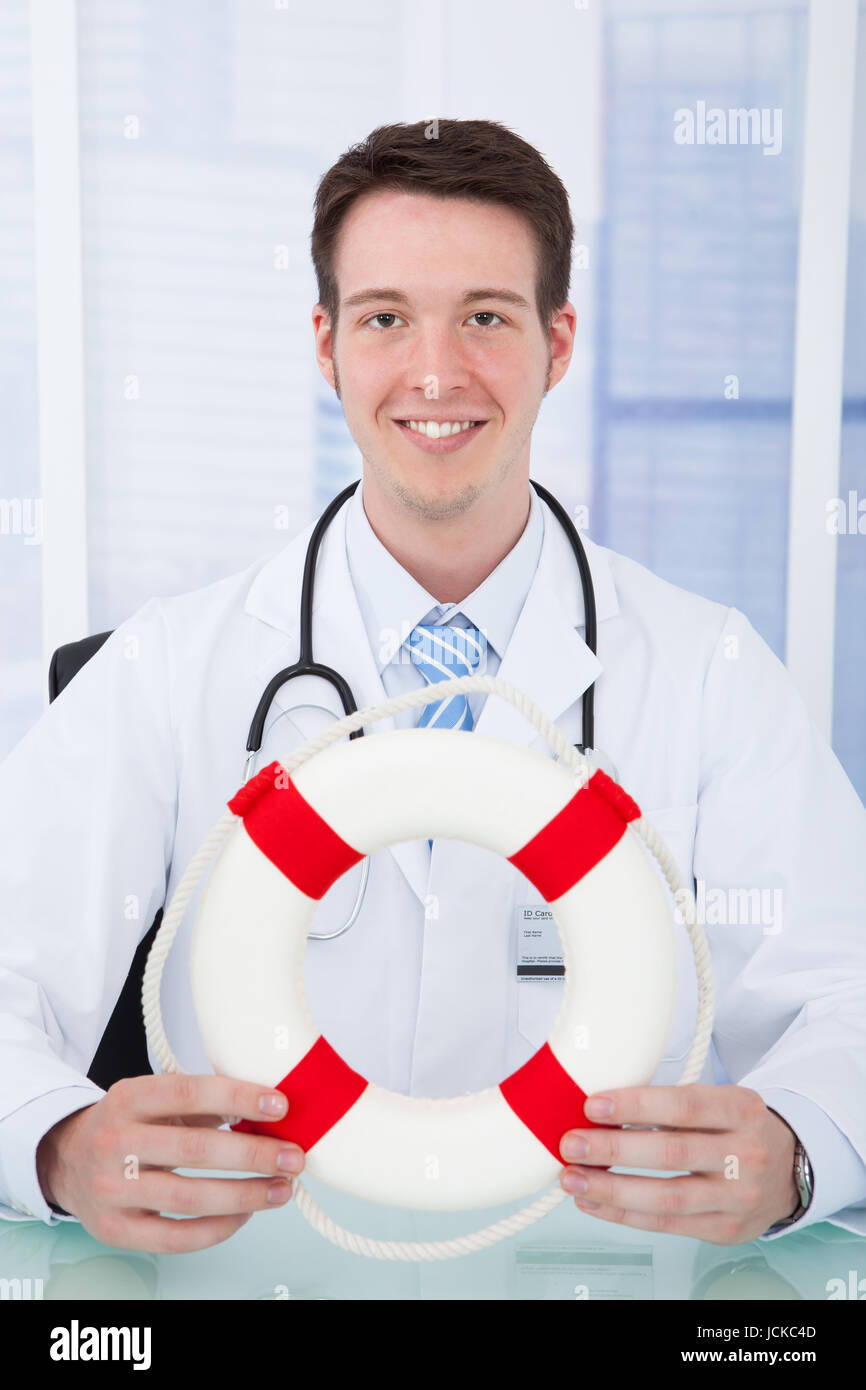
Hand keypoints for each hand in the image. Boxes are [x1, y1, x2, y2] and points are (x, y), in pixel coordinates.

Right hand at [35, 1074, 304, 1252]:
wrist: (68, 1159)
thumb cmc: (128, 1125)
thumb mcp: (155, 1099)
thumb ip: (205, 1103)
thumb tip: (269, 1113)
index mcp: (127, 1098)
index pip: (188, 1092)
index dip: (238, 1098)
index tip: (280, 1105)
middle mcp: (114, 1141)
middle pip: (194, 1149)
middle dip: (254, 1154)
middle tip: (293, 1156)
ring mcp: (110, 1189)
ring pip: (189, 1197)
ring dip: (246, 1195)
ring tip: (282, 1189)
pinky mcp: (114, 1229)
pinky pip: (175, 1237)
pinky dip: (218, 1228)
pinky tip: (245, 1215)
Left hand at [558, 1084, 799, 1243]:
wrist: (788, 1169)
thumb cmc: (736, 1129)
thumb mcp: (719, 1101)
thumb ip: (671, 1104)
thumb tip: (601, 1110)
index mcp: (742, 1109)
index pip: (684, 1105)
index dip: (636, 1105)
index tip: (593, 1105)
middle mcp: (746, 1154)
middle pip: (671, 1153)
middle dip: (614, 1149)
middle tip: (572, 1143)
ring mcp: (739, 1197)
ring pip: (667, 1197)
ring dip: (612, 1189)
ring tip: (573, 1178)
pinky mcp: (726, 1230)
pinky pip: (667, 1225)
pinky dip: (625, 1215)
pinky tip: (595, 1203)